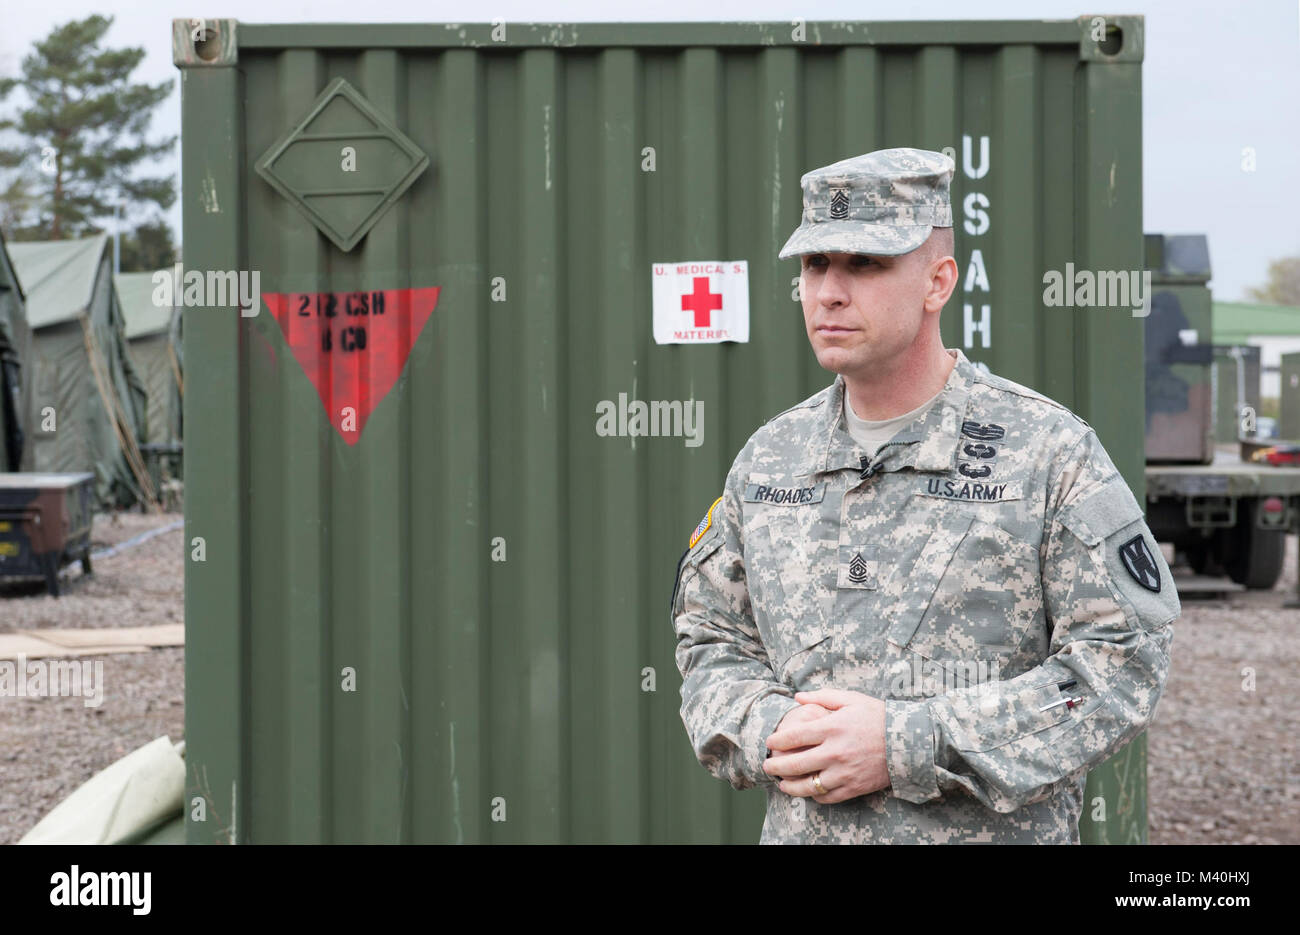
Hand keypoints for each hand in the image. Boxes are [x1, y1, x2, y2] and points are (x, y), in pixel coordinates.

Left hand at [762, 689, 888, 803]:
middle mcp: (835, 752)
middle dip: (775, 766)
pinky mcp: (853, 787)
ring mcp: (844, 772)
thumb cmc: (878, 717)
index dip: (777, 740)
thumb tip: (797, 697)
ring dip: (790, 787)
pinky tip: (807, 792)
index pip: (794, 736)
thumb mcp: (851, 699)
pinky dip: (814, 796)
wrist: (908, 741)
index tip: (769, 742)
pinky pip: (827, 797)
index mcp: (832, 728)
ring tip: (782, 784)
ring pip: (808, 786)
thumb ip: (822, 697)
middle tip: (767, 765)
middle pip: (795, 764)